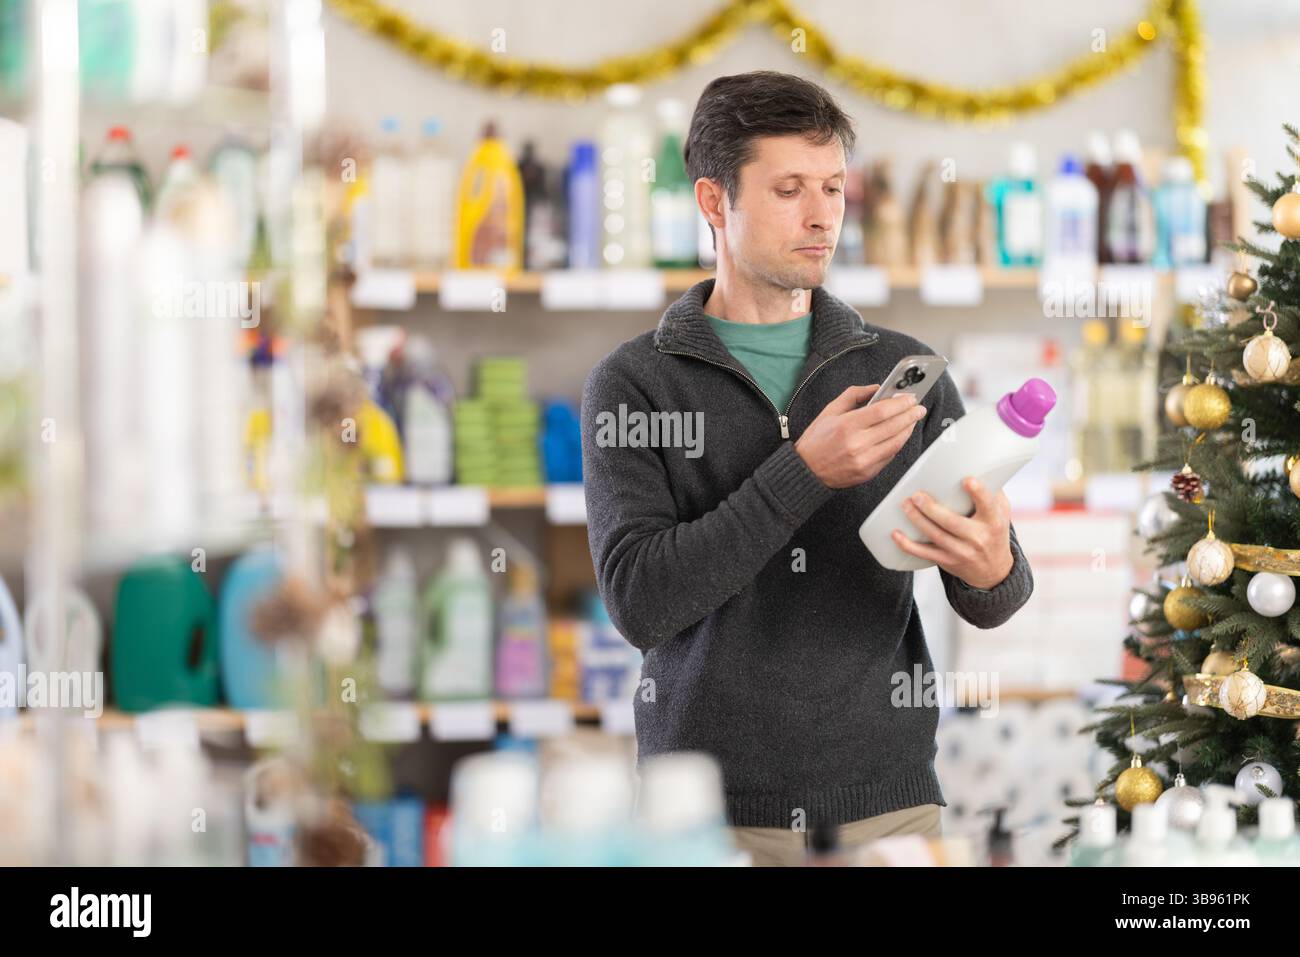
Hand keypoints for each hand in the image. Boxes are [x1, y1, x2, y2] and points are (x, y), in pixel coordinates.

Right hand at [794, 384, 927, 488]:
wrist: (806, 471)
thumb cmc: (816, 441)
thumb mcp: (830, 411)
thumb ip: (853, 395)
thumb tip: (876, 388)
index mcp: (846, 425)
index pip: (882, 411)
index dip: (900, 403)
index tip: (909, 398)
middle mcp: (857, 444)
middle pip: (894, 426)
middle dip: (910, 415)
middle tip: (918, 408)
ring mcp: (864, 460)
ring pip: (896, 442)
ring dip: (908, 429)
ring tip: (912, 420)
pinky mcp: (868, 472)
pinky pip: (890, 455)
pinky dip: (898, 443)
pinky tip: (900, 435)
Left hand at [893, 477, 1013, 588]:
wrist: (993, 570)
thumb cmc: (994, 533)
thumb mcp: (1002, 512)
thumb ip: (993, 491)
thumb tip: (977, 464)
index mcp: (994, 522)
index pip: (988, 506)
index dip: (978, 494)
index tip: (967, 480)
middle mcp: (978, 538)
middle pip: (952, 522)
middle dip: (932, 509)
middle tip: (917, 495)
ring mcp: (962, 552)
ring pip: (936, 536)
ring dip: (918, 520)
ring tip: (905, 505)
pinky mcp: (947, 561)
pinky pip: (924, 554)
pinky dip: (908, 545)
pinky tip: (896, 534)